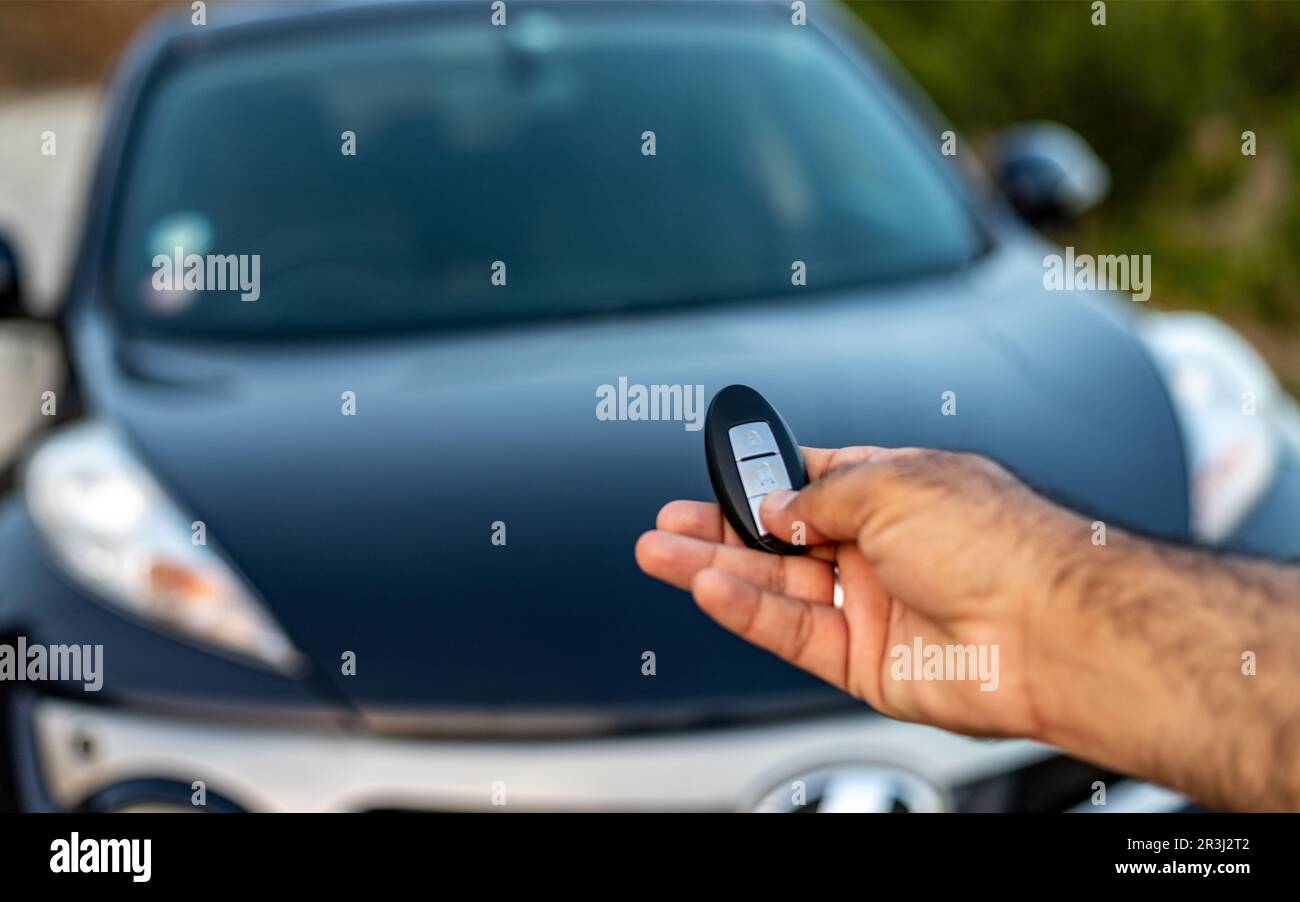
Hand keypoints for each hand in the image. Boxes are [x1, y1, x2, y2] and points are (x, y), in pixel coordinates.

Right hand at [635, 446, 1076, 739]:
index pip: (814, 482)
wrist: (1048, 628)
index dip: (764, 482)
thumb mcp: (892, 481)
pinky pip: (795, 634)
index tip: (716, 476)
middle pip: (783, 540)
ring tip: (660, 552)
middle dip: (722, 530)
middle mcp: (883, 549)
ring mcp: (875, 606)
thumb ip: (819, 495)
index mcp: (897, 491)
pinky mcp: (867, 662)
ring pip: (778, 588)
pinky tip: (708, 589)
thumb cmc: (997, 541)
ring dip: (716, 569)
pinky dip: (748, 612)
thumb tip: (775, 505)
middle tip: (669, 522)